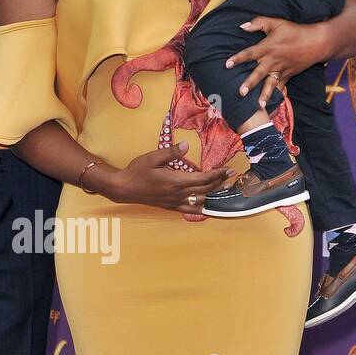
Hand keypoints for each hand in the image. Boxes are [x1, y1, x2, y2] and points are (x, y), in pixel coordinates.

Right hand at [108, 144, 231, 211]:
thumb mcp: (152, 157)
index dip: (218, 174)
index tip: (228, 170)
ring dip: (213, 194)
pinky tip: (207, 205)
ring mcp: (175, 202)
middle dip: (219, 182)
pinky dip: (201, 207)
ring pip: (200, 201)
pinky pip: (190, 209)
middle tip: (231, 176)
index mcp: (175, 181)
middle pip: (205, 190)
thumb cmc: (137, 171)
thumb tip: (186, 145)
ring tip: (223, 188)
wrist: (124, 188)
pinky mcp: (171, 206)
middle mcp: (178, 194)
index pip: (203, 178)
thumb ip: (171, 152)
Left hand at [228, 15, 331, 106]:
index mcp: (267, 48)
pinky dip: (276, 95)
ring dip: (265, 95)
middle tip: (241, 92)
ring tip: (259, 106)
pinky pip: (281, 87)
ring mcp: (281, 70)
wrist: (316, 42)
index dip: (238, 58)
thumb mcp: (276, 23)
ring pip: (271, 84)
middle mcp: (272, 61)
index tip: (227, 65)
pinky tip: (271, 105)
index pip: (249, 54)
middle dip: (250, 83)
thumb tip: (242, 26)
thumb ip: (258, 23)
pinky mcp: (288, 75)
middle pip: (259, 73)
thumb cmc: (294, 31)